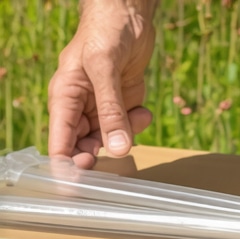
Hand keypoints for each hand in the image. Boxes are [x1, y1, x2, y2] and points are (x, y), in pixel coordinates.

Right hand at [48, 3, 155, 167]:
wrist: (128, 14)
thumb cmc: (105, 31)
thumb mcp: (103, 67)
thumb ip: (110, 109)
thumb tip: (118, 148)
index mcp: (64, 99)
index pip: (59, 145)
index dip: (68, 168)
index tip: (84, 183)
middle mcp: (80, 109)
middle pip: (83, 149)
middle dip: (101, 156)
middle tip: (120, 151)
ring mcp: (102, 110)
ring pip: (109, 142)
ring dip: (125, 137)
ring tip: (137, 114)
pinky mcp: (121, 107)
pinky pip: (128, 129)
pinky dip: (137, 125)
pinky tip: (144, 110)